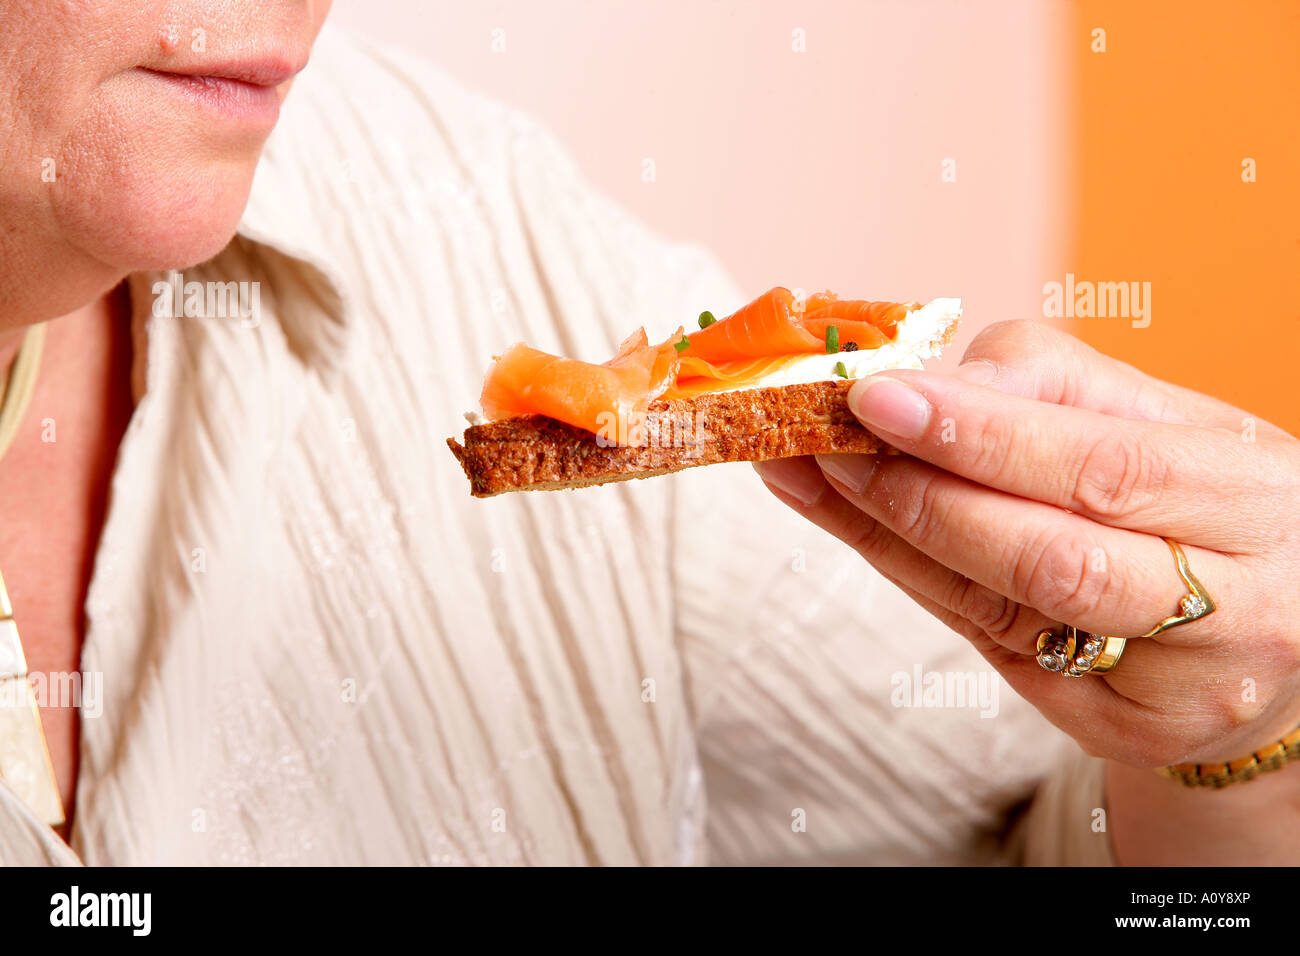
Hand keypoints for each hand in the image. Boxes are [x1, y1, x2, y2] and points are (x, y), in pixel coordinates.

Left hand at [754, 320, 1299, 768]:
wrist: (1271, 626)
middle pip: (1050, 559)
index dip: (983, 435)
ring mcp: (1171, 688)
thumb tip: (930, 380)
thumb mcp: (1167, 420)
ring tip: (813, 472)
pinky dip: (910, 577)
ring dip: (891, 536)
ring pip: (1003, 611)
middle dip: (921, 495)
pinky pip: (987, 646)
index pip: (1107, 469)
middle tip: (828, 439)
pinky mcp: (1113, 729)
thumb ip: (1055, 387)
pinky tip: (855, 525)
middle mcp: (1236, 613)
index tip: (878, 395)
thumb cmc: (1204, 498)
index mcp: (1259, 505)